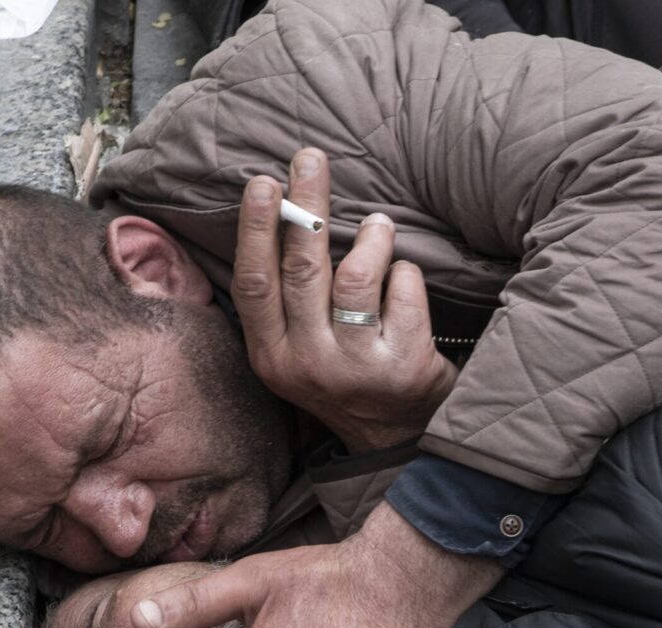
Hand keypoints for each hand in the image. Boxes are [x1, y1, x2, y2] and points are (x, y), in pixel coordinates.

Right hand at [233, 148, 458, 452]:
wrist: (399, 434)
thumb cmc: (345, 371)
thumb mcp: (298, 347)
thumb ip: (285, 296)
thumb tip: (281, 208)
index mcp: (272, 356)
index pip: (255, 284)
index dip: (257, 230)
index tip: (264, 182)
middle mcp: (309, 364)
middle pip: (302, 269)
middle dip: (306, 206)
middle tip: (311, 158)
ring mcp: (357, 369)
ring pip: (356, 277)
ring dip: (371, 238)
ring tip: (379, 225)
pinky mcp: (404, 368)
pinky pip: (404, 292)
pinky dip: (406, 273)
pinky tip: (406, 275)